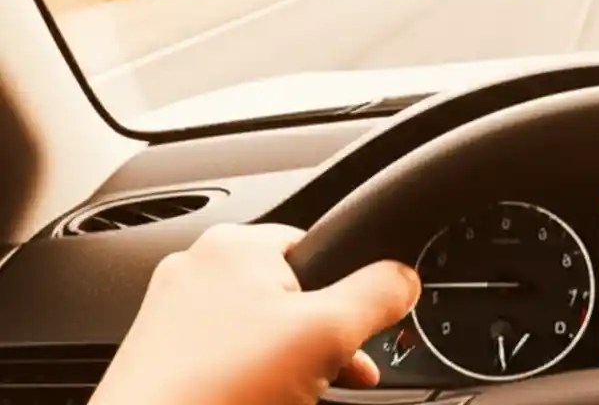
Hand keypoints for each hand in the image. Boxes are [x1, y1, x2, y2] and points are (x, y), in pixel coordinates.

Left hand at [90, 224, 420, 404]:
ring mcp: (171, 316)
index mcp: (234, 244)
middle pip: (291, 293)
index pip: (320, 246)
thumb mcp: (330, 335)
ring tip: (301, 395)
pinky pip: (226, 356)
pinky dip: (254, 379)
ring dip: (293, 362)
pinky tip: (267, 402)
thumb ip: (379, 295)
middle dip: (323, 338)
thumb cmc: (221, 392)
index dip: (349, 291)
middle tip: (336, 373)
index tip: (358, 333)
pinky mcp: (160, 360)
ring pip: (260, 330)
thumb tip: (404, 278)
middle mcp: (196, 269)